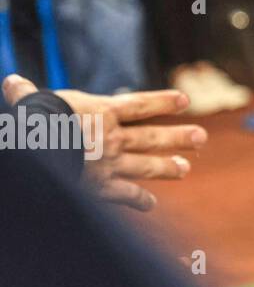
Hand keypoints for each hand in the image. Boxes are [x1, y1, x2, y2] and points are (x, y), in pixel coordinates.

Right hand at [2, 75, 206, 211]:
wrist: (37, 154)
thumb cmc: (35, 124)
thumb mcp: (33, 105)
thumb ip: (27, 95)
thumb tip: (12, 81)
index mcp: (101, 112)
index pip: (139, 105)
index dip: (162, 101)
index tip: (185, 100)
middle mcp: (112, 138)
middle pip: (152, 137)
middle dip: (178, 137)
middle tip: (201, 137)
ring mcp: (110, 164)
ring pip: (146, 165)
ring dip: (168, 166)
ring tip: (186, 167)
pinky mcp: (101, 188)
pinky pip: (126, 195)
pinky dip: (139, 200)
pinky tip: (150, 204)